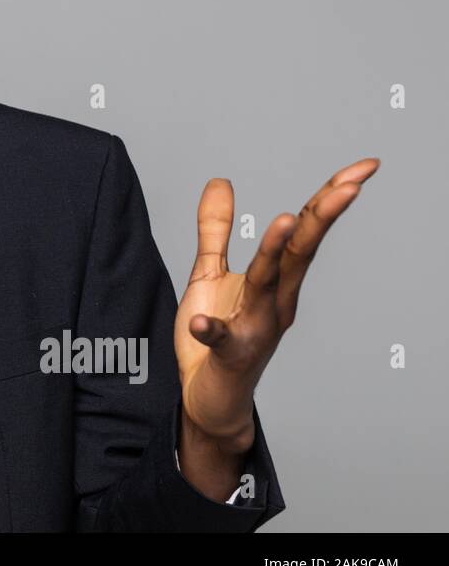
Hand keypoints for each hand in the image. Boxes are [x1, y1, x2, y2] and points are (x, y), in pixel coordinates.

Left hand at [175, 157, 379, 451]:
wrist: (209, 397)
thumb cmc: (217, 337)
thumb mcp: (211, 273)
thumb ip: (216, 229)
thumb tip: (221, 182)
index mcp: (277, 281)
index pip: (306, 232)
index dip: (329, 198)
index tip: (362, 168)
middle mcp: (276, 303)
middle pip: (301, 253)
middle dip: (323, 216)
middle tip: (350, 184)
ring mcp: (255, 329)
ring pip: (267, 285)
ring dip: (276, 253)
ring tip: (284, 219)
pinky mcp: (228, 355)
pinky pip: (221, 340)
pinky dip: (212, 330)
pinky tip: (202, 321)